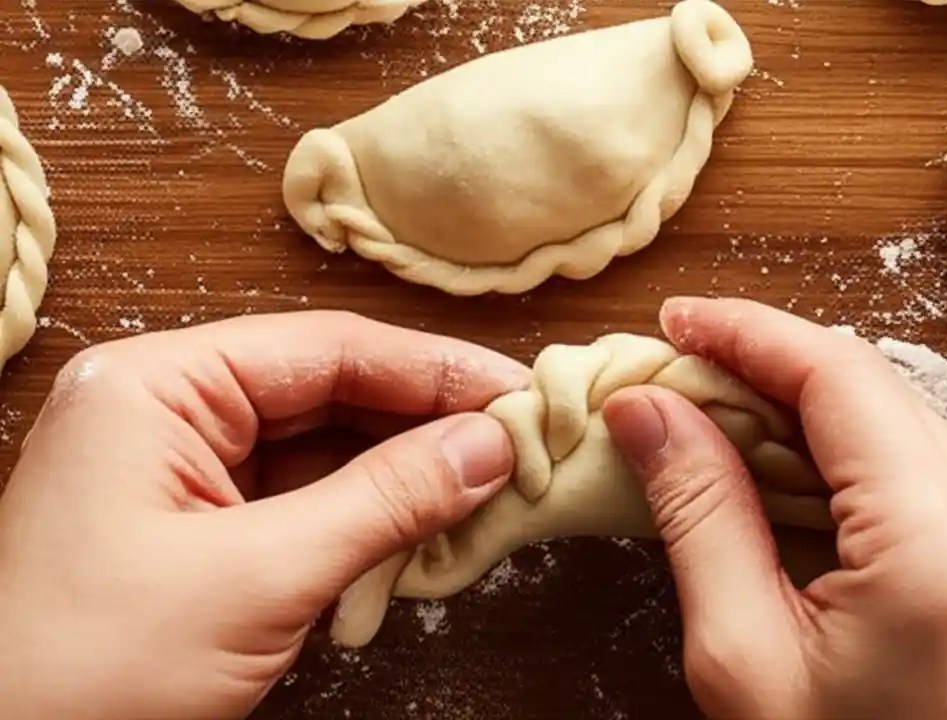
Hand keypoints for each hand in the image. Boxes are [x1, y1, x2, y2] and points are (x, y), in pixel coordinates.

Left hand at [0, 311, 528, 719]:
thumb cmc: (90, 672)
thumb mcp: (259, 578)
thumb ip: (385, 501)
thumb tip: (489, 446)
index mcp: (156, 386)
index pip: (327, 350)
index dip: (435, 369)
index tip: (519, 391)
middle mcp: (166, 411)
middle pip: (329, 392)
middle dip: (425, 421)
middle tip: (519, 440)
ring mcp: (180, 472)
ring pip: (322, 449)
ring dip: (403, 473)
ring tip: (489, 484)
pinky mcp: (197, 530)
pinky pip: (301, 500)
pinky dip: (366, 517)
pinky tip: (427, 525)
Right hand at [603, 298, 946, 719]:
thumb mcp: (743, 660)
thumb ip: (699, 514)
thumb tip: (649, 409)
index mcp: (945, 549)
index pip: (839, 378)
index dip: (747, 333)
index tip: (675, 325)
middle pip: (878, 393)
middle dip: (772, 374)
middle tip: (682, 386)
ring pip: (910, 426)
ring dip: (816, 417)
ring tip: (727, 436)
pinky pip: (941, 473)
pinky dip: (864, 462)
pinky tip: (801, 484)